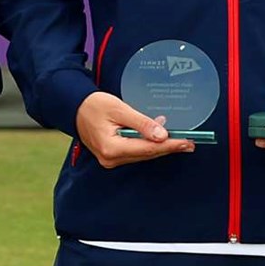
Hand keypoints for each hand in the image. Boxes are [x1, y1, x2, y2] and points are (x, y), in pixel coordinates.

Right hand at [75, 89, 198, 166]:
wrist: (74, 108)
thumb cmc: (94, 106)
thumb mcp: (120, 109)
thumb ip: (142, 123)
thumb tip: (162, 135)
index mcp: (111, 147)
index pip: (148, 148)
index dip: (170, 145)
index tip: (187, 142)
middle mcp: (111, 158)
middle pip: (147, 154)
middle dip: (169, 147)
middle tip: (190, 143)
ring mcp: (111, 160)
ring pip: (143, 155)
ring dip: (160, 146)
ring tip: (178, 139)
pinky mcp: (112, 157)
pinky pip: (136, 153)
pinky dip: (148, 146)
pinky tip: (159, 139)